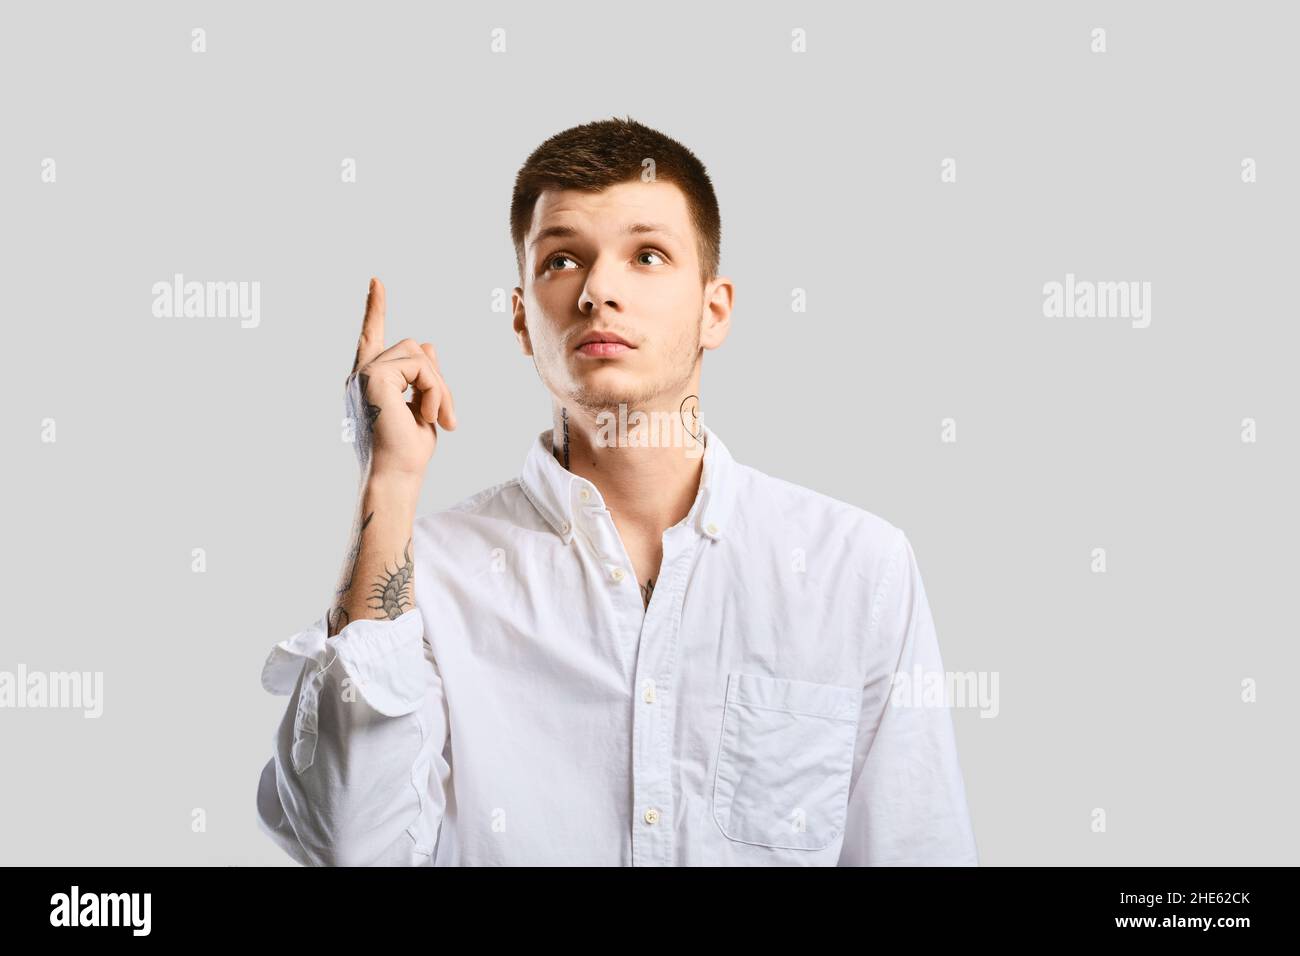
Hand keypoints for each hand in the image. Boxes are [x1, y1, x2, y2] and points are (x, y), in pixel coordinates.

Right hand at [344, 277, 456, 480]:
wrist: (396, 475)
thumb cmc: (407, 452)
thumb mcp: (422, 407)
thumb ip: (423, 376)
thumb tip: (429, 344)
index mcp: (370, 381)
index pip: (371, 337)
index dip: (375, 309)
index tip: (376, 282)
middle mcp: (362, 374)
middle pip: (414, 348)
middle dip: (437, 380)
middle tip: (448, 418)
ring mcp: (364, 374)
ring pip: (419, 354)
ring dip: (438, 387)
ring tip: (435, 418)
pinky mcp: (374, 375)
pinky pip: (420, 366)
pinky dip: (433, 390)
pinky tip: (426, 415)